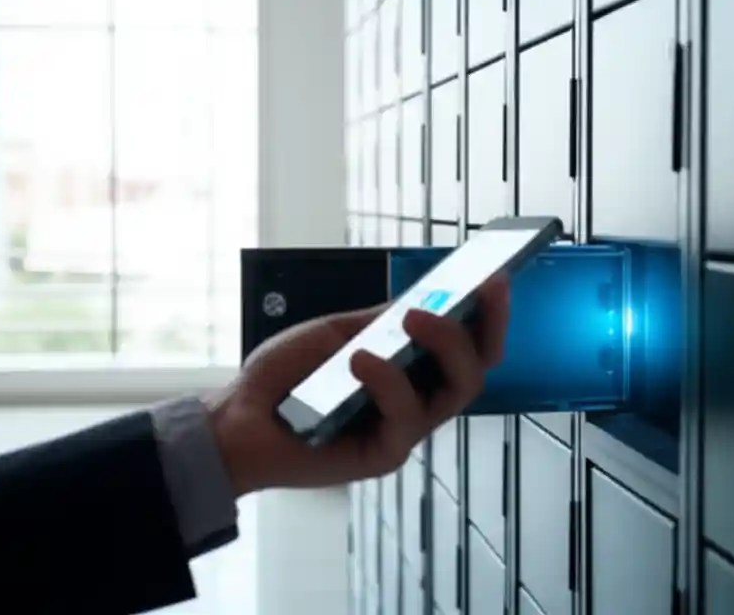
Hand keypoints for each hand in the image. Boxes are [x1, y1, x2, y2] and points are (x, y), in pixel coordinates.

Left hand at [203, 276, 510, 495]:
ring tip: (413, 317)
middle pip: (476, 369)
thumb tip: (430, 295)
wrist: (237, 418)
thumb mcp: (338, 332)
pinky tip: (361, 360)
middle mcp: (417, 400)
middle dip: (485, 326)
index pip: (469, 345)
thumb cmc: (286, 377)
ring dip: (444, 346)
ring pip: (456, 393)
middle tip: (475, 291)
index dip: (490, 314)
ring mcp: (405, 429)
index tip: (496, 277)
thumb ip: (382, 322)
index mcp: (411, 369)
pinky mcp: (384, 454)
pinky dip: (388, 382)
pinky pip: (405, 419)